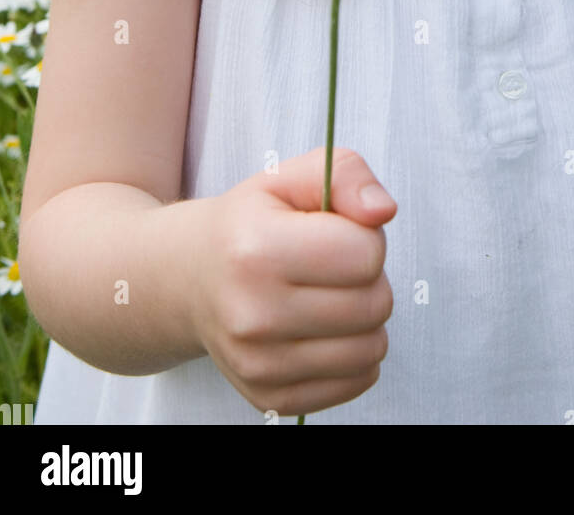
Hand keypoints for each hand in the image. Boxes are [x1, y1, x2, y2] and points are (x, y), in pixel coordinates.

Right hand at [189, 147, 396, 416]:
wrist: (191, 277)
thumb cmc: (251, 222)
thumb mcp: (291, 178)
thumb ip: (346, 174)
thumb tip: (382, 211)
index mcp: (256, 250)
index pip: (366, 254)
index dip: (364, 236)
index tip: (334, 232)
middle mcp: (252, 315)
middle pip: (375, 303)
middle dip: (369, 277)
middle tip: (332, 265)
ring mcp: (259, 365)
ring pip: (372, 348)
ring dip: (365, 318)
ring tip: (328, 295)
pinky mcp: (271, 398)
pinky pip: (357, 381)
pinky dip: (354, 354)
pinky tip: (323, 329)